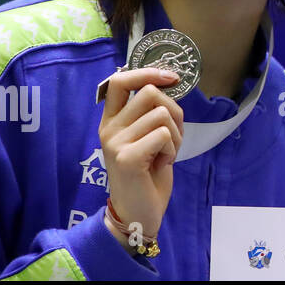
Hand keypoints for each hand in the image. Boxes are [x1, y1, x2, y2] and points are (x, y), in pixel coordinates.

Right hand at [98, 68, 183, 251]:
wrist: (139, 212)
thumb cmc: (148, 173)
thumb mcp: (147, 135)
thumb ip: (150, 111)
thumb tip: (168, 79)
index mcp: (111, 120)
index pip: (120, 81)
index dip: (147, 72)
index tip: (172, 77)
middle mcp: (108, 128)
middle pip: (151, 93)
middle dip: (174, 112)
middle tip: (170, 138)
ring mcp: (115, 142)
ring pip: (163, 113)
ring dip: (176, 135)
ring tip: (164, 154)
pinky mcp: (126, 157)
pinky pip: (165, 134)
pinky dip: (173, 149)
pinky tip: (161, 165)